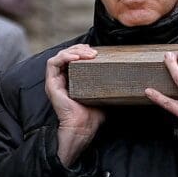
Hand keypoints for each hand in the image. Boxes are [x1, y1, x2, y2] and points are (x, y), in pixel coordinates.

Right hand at [46, 45, 105, 165]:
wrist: (83, 127)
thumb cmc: (93, 114)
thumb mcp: (104, 94)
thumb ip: (109, 85)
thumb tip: (125, 76)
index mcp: (73, 79)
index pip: (75, 57)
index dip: (84, 51)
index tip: (98, 52)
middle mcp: (63, 78)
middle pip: (68, 53)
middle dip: (81, 49)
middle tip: (94, 52)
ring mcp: (56, 80)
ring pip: (60, 56)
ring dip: (74, 51)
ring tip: (87, 54)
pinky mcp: (51, 83)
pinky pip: (52, 63)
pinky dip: (64, 57)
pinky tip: (76, 58)